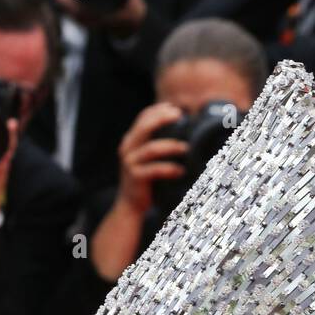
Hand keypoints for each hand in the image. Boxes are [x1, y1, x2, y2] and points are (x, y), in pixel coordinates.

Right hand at [115, 101, 186, 215]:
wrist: (130, 205)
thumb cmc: (145, 180)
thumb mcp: (147, 159)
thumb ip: (156, 145)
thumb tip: (181, 133)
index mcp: (131, 140)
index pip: (142, 118)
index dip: (158, 110)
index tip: (175, 108)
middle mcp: (127, 148)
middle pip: (144, 127)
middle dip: (162, 119)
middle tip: (180, 117)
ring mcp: (130, 163)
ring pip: (151, 149)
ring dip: (171, 146)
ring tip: (186, 148)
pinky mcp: (136, 177)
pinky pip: (154, 170)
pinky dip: (169, 169)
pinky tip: (181, 171)